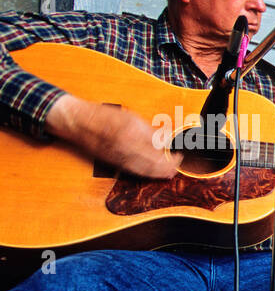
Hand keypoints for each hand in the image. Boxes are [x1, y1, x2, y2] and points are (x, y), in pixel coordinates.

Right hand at [46, 94, 176, 179]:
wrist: (78, 122)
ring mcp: (120, 157)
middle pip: (155, 164)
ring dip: (161, 173)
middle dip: (170, 167)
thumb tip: (166, 141)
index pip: (160, 148)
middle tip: (178, 164)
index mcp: (133, 132)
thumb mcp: (131, 117)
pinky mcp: (114, 164)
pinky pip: (135, 172)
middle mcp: (127, 147)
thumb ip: (150, 131)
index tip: (179, 154)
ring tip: (171, 171)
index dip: (172, 154)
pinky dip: (148, 174)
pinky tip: (155, 173)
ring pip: (146, 171)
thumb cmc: (104, 116)